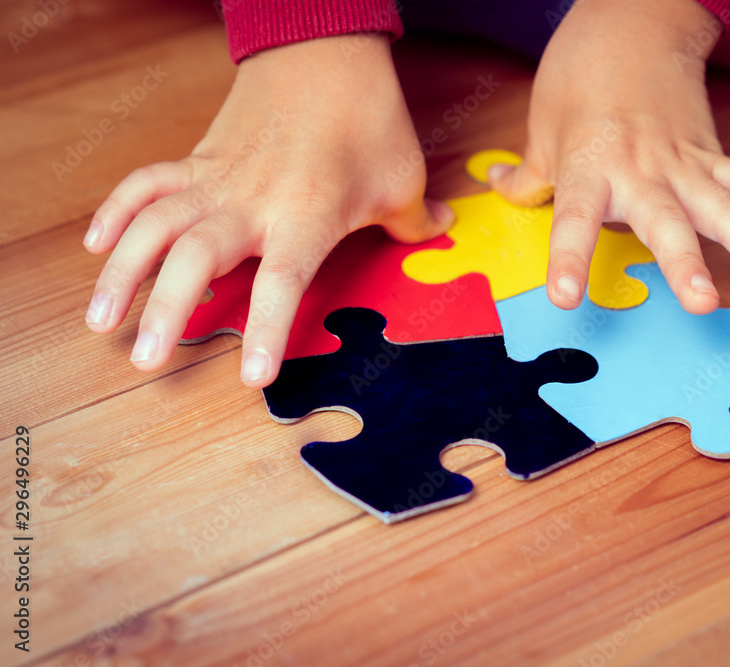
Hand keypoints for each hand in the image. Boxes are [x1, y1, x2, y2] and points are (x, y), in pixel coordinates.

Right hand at [83, 35, 451, 386]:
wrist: (322, 48)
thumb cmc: (366, 114)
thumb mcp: (403, 175)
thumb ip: (418, 219)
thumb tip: (445, 232)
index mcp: (307, 213)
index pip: (281, 282)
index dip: (265, 330)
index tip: (251, 376)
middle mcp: (252, 201)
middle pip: (195, 256)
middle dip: (166, 309)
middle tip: (145, 358)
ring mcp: (218, 178)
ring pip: (155, 223)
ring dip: (123, 271)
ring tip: (102, 319)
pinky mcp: (198, 159)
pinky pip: (147, 184)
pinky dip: (117, 212)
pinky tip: (98, 246)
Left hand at [488, 0, 729, 313]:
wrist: (636, 21)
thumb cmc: (581, 73)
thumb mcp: (542, 126)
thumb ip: (527, 173)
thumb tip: (496, 186)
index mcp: (590, 166)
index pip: (574, 219)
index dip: (569, 259)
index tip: (566, 297)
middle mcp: (641, 169)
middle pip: (666, 221)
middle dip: (686, 264)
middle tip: (704, 303)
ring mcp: (684, 162)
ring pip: (726, 206)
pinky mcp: (712, 153)